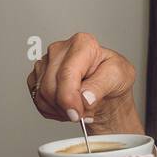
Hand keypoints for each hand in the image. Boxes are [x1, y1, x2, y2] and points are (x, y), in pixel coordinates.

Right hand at [26, 32, 140, 132]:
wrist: (107, 90)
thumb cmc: (113, 78)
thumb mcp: (120, 77)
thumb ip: (102, 86)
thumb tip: (85, 97)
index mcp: (82, 44)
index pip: (66, 73)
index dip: (69, 98)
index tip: (76, 113)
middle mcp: (60, 50)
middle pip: (50, 85)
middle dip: (66, 106)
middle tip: (83, 112)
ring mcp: (46, 63)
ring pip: (42, 94)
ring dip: (61, 110)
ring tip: (79, 107)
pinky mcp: (37, 77)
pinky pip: (38, 100)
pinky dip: (53, 110)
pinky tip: (68, 106)